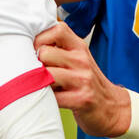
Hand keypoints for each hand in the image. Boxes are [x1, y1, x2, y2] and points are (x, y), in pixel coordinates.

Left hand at [35, 22, 131, 136]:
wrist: (111, 108)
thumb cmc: (86, 82)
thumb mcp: (77, 59)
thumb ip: (58, 48)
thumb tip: (26, 43)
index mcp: (79, 47)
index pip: (56, 30)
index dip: (40, 39)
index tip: (36, 52)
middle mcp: (81, 60)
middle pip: (44, 53)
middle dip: (35, 64)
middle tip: (38, 74)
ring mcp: (82, 79)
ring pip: (47, 73)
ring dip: (39, 82)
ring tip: (43, 87)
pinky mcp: (81, 99)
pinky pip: (53, 96)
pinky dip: (47, 99)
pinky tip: (51, 100)